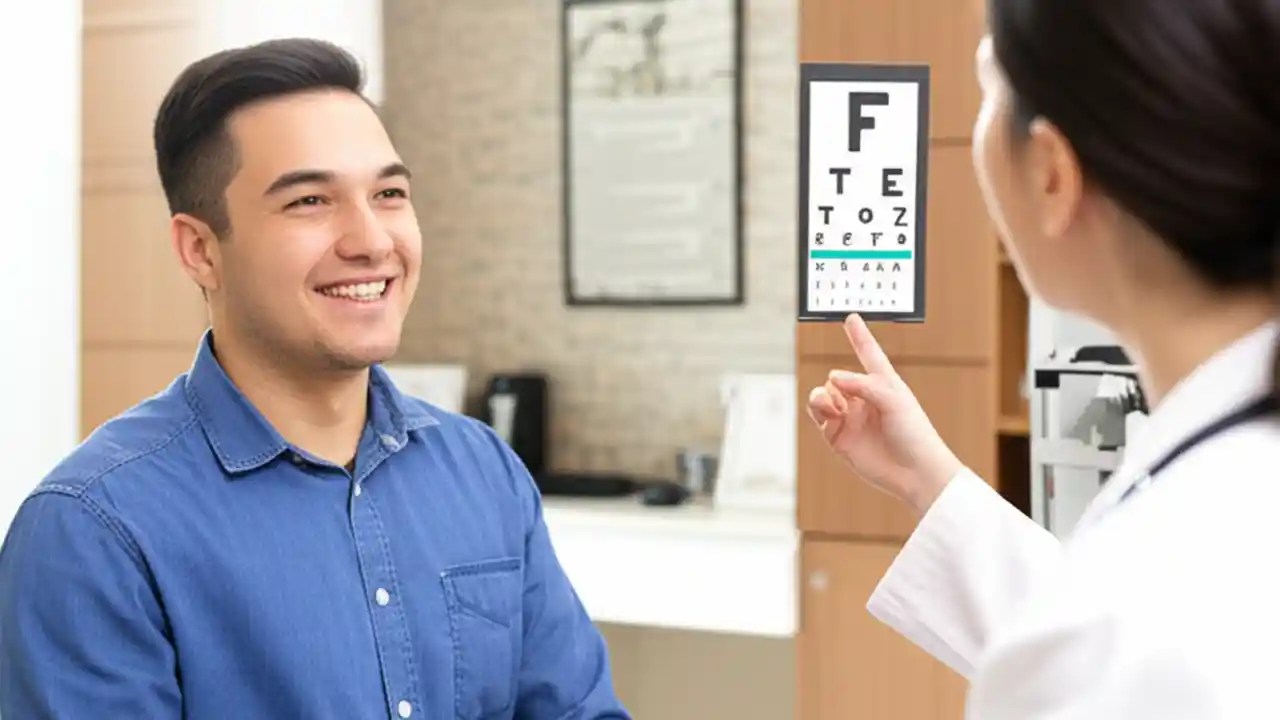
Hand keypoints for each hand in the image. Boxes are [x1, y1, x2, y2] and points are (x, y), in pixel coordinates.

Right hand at [806, 314, 962, 516]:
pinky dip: (819, 410)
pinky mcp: (837, 436)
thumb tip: (832, 378)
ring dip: (822, 396)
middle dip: (836, 383)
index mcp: (884, 384)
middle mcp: (864, 399)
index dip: (860, 336)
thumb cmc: (914, 433)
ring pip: (822, 395)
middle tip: (845, 397)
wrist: (914, 472)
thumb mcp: (894, 399)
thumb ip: (863, 384)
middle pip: (836, 377)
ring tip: (834, 408)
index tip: (851, 317)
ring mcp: (849, 417)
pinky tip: (831, 414)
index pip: (869, 354)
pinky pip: (818, 415)